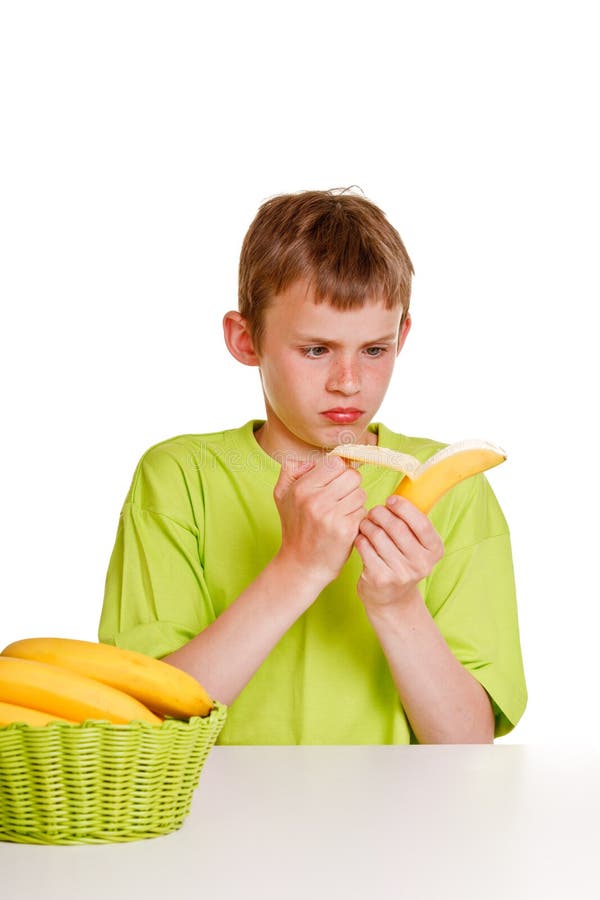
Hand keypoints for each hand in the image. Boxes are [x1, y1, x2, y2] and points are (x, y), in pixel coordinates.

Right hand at [273, 455, 366, 587]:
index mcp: (301, 488)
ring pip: (360, 493)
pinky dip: (357, 517)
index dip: (340, 470)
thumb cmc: (295, 527)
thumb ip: (292, 469)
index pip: (336, 462)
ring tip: (340, 513)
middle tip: (340, 498)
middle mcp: (315, 500)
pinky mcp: (346, 530)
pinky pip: (363, 511)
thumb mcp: (282, 494)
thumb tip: (315, 457)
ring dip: (355, 502)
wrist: (301, 565)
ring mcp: (331, 516)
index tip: (336, 480)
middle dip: (350, 485)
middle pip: (352, 475)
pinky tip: (345, 526)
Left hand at [354, 495, 443, 609]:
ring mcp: (401, 573)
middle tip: (373, 512)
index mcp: (435, 551)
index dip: (404, 508)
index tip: (391, 500)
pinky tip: (361, 539)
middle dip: (380, 514)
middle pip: (397, 527)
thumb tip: (403, 491)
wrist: (391, 600)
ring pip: (378, 536)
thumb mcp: (417, 545)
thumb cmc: (402, 561)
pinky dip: (360, 539)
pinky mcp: (380, 579)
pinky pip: (365, 548)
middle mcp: (421, 564)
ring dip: (368, 525)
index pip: (421, 523)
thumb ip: (413, 523)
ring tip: (366, 524)